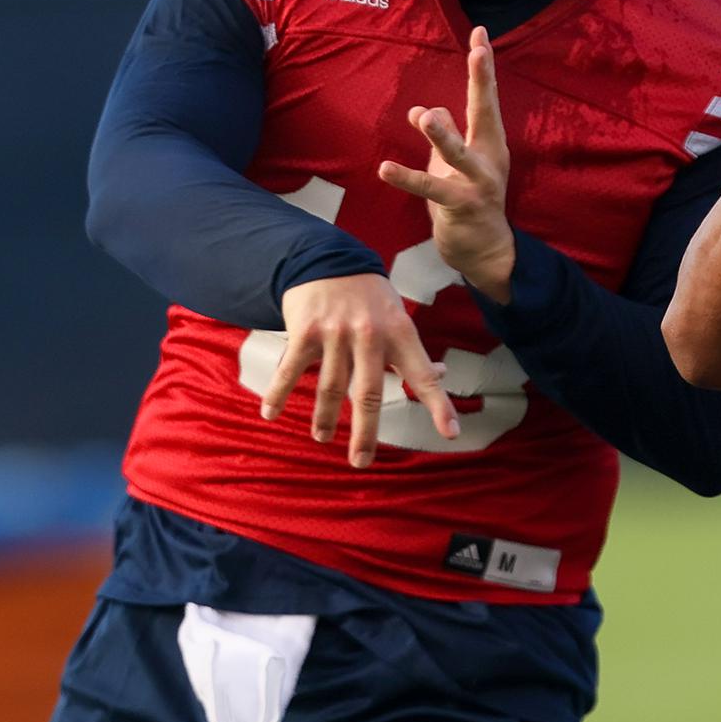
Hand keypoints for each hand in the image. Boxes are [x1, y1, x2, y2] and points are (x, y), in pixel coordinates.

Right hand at [264, 272, 460, 466]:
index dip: (439, 405)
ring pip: (331, 387)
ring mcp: (336, 334)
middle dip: (366, 432)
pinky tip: (270, 414)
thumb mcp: (399, 317)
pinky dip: (278, 394)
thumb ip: (413, 351)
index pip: (424, 376)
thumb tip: (441, 376)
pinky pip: (290, 370)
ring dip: (325, 418)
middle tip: (361, 462)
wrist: (328, 260)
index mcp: (400, 334)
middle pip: (370, 394)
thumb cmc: (370, 297)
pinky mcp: (305, 331)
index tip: (450, 433)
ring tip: (323, 437)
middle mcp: (371, 336)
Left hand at [378, 26, 515, 301]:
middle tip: (479, 51)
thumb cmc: (468, 201)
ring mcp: (478, 182)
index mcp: (488, 143)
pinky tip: (385, 168)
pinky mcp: (461, 205)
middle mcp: (489, 157)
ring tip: (425, 118)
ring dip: (442, 136)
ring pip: (459, 153)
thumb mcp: (452, 164)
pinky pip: (432, 189)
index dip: (483, 67)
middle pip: (485, 113)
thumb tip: (422, 109)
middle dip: (482, 81)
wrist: (484, 250)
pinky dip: (408, 178)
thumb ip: (441, 135)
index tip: (480, 33)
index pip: (484, 98)